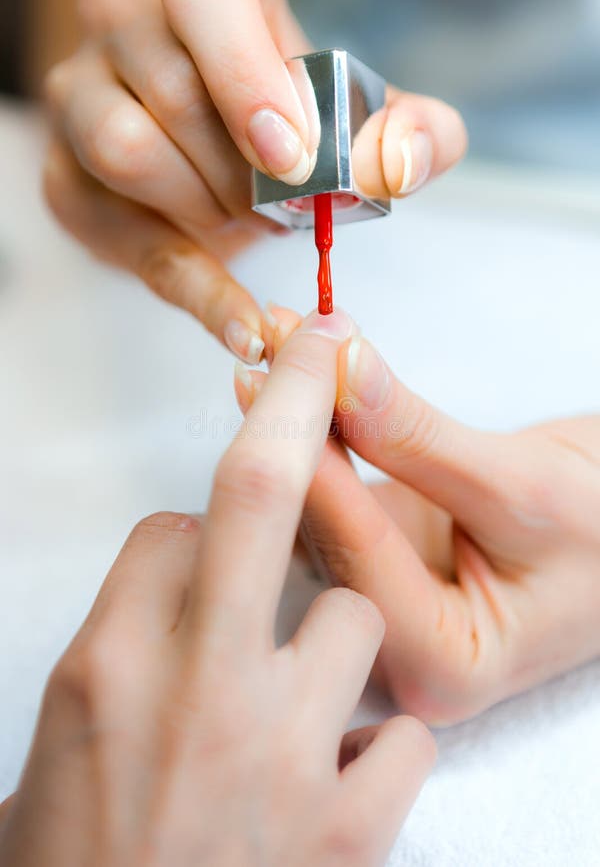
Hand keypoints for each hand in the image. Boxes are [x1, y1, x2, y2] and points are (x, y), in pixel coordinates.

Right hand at [0, 310, 433, 866]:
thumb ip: (116, 652)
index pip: (172, 525)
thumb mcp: (59, 741)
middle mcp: (199, 687)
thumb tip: (165, 580)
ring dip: (333, 640)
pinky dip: (374, 745)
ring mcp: (285, 753)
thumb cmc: (71, 860)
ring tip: (300, 697)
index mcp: (107, 662)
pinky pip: (399, 736)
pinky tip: (340, 777)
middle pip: (260, 495)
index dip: (196, 529)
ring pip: (353, 619)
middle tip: (318, 347)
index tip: (206, 546)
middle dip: (295, 403)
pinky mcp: (352, 830)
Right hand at [43, 0, 466, 361]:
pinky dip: (200, 294)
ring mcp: (82, 102)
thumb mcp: (356, 119)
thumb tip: (400, 165)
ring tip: (245, 221)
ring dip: (209, 210)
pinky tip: (245, 327)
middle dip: (245, 171)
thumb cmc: (281, 128)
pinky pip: (131, 243)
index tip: (291, 158)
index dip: (245, 76)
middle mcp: (124, 26)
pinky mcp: (69, 184)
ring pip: (128, 150)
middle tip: (284, 205)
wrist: (213, 168)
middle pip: (173, 94)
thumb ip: (409, 133)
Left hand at [237, 306, 599, 724]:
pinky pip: (333, 493)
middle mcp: (393, 647)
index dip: (315, 457)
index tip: (275, 377)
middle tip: (270, 344)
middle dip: (295, 432)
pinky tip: (299, 380)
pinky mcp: (376, 557)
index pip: (359, 553)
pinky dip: (320, 432)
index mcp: (441, 665)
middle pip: (323, 532)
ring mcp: (379, 600)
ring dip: (298, 424)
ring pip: (317, 509)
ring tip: (277, 345)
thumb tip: (342, 369)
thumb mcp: (523, 485)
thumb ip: (421, 437)